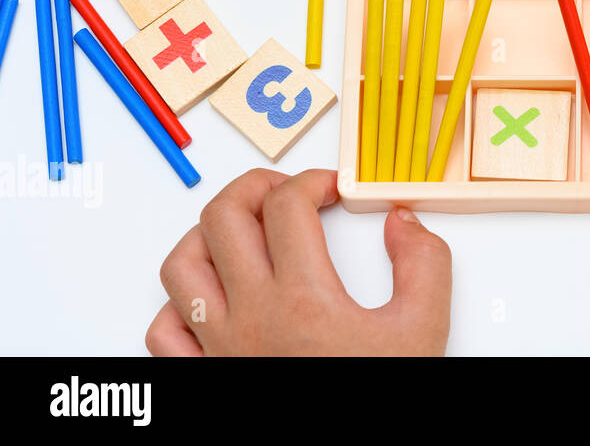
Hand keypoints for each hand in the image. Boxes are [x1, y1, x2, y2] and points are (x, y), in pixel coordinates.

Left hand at [145, 169, 450, 355]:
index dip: (313, 181)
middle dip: (256, 187)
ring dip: (210, 235)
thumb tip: (403, 222)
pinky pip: (164, 330)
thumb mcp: (423, 331)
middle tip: (286, 193)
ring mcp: (216, 348)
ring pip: (181, 265)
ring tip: (245, 232)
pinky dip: (181, 302)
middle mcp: (249, 316)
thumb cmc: (375, 407)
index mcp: (303, 297)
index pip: (288, 205)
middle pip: (224, 217)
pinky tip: (215, 298)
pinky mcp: (201, 379)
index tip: (333, 190)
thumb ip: (424, 265)